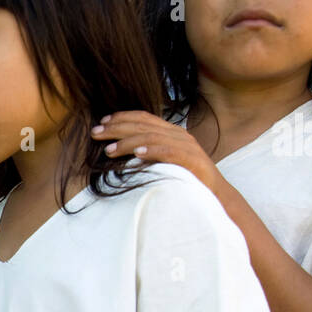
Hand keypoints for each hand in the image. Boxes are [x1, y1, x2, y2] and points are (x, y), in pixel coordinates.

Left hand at [91, 111, 220, 194]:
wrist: (216, 193)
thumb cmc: (187, 178)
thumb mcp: (164, 161)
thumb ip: (149, 152)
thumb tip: (124, 151)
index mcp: (171, 132)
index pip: (143, 118)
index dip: (122, 118)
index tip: (102, 123)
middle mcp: (178, 134)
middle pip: (143, 125)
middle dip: (117, 128)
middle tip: (96, 133)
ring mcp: (186, 145)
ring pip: (152, 137)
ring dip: (128, 142)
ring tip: (109, 150)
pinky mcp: (192, 159)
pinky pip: (169, 151)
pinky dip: (152, 151)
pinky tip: (136, 155)